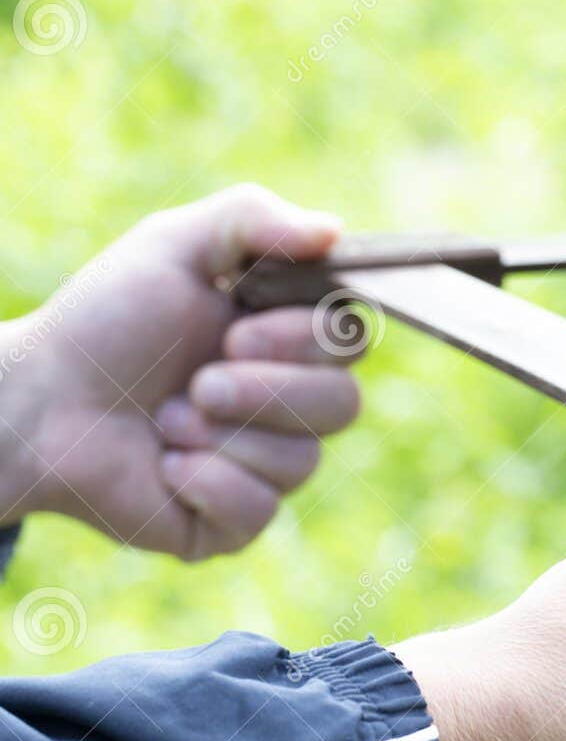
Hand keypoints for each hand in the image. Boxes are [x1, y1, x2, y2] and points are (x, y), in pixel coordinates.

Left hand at [0, 184, 360, 559]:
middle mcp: (290, 404)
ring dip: (218, 435)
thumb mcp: (172, 246)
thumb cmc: (104, 324)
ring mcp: (267, 466)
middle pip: (344, 406)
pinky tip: (164, 468)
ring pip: (301, 462)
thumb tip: (335, 232)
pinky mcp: (235, 521)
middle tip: (198, 382)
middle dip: (261, 391)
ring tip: (165, 421)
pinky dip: (203, 483)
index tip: (236, 331)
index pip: (352, 342)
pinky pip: (258, 511)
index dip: (305, 341)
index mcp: (288, 340)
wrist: (37, 404)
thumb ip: (254, 219)